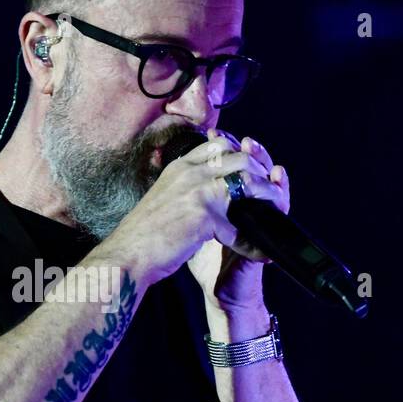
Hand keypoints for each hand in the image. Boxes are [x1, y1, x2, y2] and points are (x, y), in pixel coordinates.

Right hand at [95, 129, 289, 304]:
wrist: (127, 256)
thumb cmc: (141, 235)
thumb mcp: (161, 199)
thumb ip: (182, 189)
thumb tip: (202, 193)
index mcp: (178, 168)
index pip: (216, 145)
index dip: (238, 152)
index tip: (250, 164)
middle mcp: (189, 173)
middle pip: (238, 157)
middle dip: (260, 171)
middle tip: (268, 189)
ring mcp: (198, 190)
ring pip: (247, 182)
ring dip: (266, 196)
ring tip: (274, 211)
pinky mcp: (205, 214)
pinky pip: (240, 227)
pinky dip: (252, 243)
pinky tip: (259, 252)